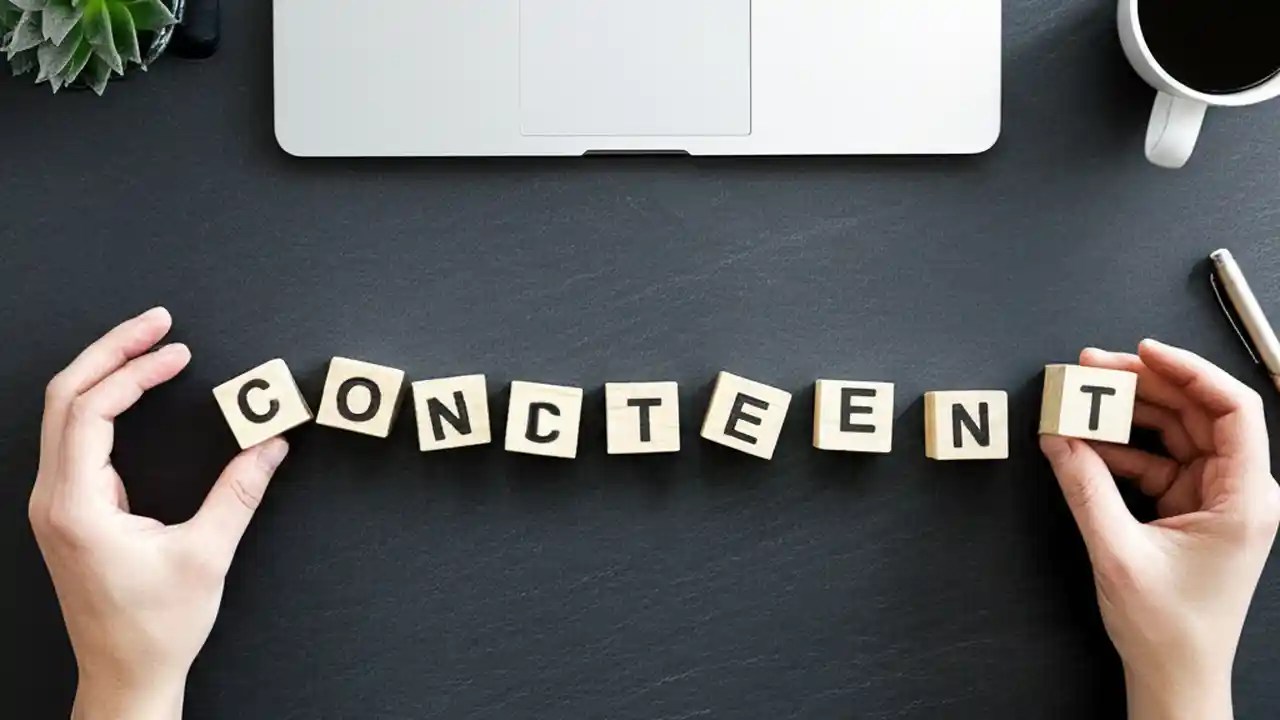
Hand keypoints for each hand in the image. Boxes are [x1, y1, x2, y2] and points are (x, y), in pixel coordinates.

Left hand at [28, 308, 289, 719]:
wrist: (124, 674)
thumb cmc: (155, 628)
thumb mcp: (207, 556)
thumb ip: (240, 493)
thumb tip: (272, 444)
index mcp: (78, 507)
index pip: (90, 411)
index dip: (133, 371)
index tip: (177, 352)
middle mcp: (55, 499)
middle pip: (64, 398)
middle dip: (111, 351)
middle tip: (158, 322)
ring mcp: (56, 505)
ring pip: (64, 414)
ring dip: (105, 372)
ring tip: (150, 345)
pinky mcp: (70, 510)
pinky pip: (74, 437)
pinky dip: (103, 403)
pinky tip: (134, 391)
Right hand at [1041, 339, 1279, 719]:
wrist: (1176, 675)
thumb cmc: (1168, 628)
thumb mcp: (1116, 552)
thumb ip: (1084, 487)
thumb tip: (1057, 435)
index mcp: (1245, 498)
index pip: (1230, 410)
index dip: (1189, 370)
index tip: (1141, 351)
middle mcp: (1238, 491)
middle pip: (1196, 412)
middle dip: (1143, 385)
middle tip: (1091, 368)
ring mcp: (1214, 497)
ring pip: (1174, 432)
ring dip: (1127, 413)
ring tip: (1081, 396)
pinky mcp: (1189, 508)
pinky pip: (1155, 461)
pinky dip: (1119, 448)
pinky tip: (1083, 441)